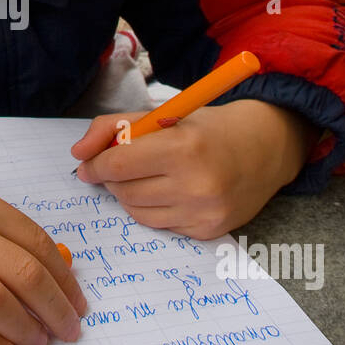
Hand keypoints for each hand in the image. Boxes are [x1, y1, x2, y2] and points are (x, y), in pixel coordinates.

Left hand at [70, 99, 320, 239]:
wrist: (266, 148)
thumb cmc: (208, 127)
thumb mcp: (162, 113)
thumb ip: (113, 126)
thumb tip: (79, 154)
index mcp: (183, 146)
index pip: (118, 165)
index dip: (95, 165)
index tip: (88, 164)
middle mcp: (196, 184)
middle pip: (124, 191)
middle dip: (113, 178)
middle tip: (121, 166)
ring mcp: (204, 212)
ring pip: (137, 212)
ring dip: (130, 194)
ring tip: (148, 176)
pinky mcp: (208, 231)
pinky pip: (160, 225)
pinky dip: (155, 209)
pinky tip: (171, 191)